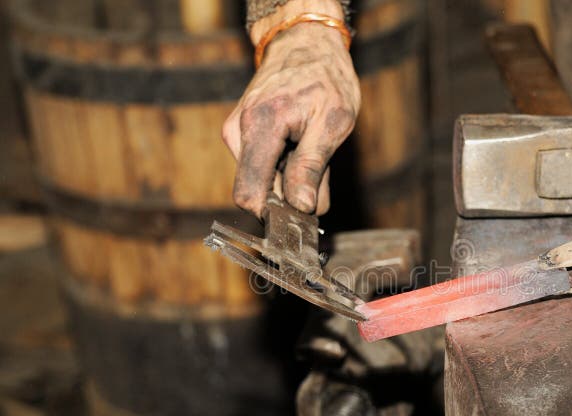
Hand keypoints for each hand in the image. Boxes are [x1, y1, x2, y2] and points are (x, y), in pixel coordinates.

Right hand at [223, 11, 359, 215]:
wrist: (306, 43)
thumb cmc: (325, 78)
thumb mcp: (333, 122)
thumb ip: (313, 168)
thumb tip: (302, 208)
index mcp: (260, 127)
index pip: (250, 194)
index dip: (275, 213)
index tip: (303, 212)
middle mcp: (238, 132)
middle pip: (259, 191)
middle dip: (291, 192)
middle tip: (320, 168)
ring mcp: (235, 133)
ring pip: (263, 180)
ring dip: (290, 177)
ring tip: (310, 146)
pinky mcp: (239, 134)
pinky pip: (261, 166)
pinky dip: (284, 164)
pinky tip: (298, 142)